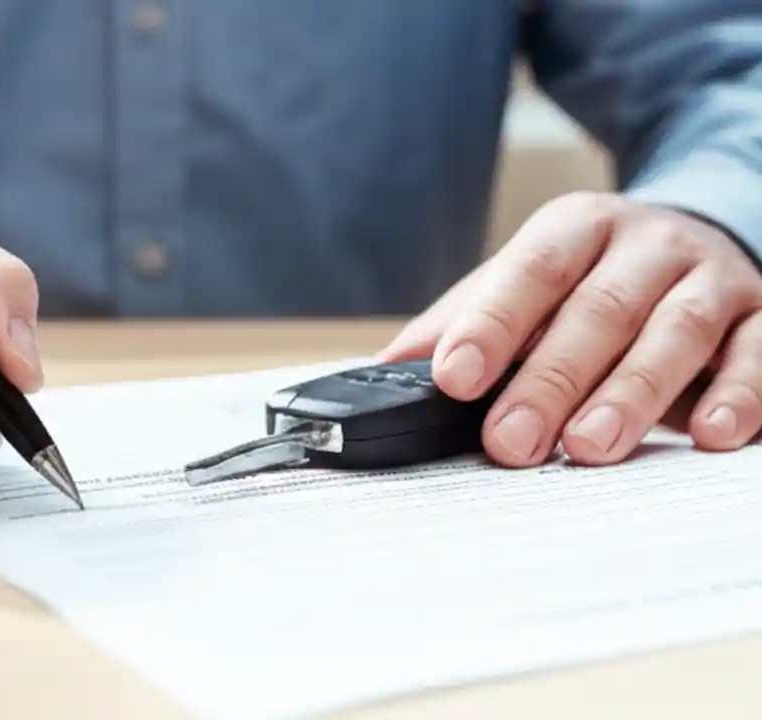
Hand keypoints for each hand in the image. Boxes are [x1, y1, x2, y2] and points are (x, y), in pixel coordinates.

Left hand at [381, 192, 761, 466]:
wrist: (697, 240)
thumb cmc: (590, 279)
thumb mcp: (522, 284)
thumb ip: (460, 322)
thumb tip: (383, 371)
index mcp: (577, 228)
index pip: (530, 271)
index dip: (491, 323)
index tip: (455, 377)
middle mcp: (647, 245)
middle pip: (598, 311)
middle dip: (550, 381)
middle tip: (511, 441)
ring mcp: (711, 279)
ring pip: (675, 333)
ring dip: (632, 394)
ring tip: (591, 446)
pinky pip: (759, 355)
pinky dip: (738, 395)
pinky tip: (709, 434)